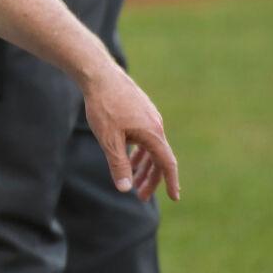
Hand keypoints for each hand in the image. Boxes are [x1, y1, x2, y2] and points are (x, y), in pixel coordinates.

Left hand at [81, 63, 179, 203]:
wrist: (99, 74)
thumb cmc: (104, 107)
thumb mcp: (109, 140)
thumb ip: (118, 165)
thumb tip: (125, 189)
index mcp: (152, 133)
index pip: (167, 163)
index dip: (170, 182)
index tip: (174, 198)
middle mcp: (155, 124)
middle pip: (158, 158)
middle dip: (151, 179)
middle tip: (140, 196)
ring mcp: (148, 116)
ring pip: (150, 147)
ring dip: (142, 166)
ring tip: (132, 181)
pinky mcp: (140, 110)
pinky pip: (144, 136)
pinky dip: (138, 150)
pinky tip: (128, 157)